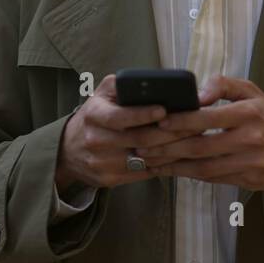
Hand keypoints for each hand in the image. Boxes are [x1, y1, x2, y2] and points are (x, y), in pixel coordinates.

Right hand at [56, 75, 193, 189]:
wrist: (68, 150)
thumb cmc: (95, 116)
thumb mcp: (102, 94)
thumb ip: (124, 85)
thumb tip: (156, 83)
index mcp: (94, 115)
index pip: (119, 117)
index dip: (143, 114)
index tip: (164, 109)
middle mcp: (96, 140)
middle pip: (139, 140)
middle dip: (170, 132)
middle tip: (195, 124)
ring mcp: (102, 163)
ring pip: (146, 158)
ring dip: (172, 150)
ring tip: (193, 139)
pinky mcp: (110, 179)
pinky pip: (143, 173)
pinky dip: (163, 164)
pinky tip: (178, 155)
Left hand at [139, 75, 263, 191]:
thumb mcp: (252, 92)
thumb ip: (223, 86)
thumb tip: (196, 95)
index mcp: (249, 113)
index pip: (208, 118)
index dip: (181, 121)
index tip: (158, 120)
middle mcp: (249, 139)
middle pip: (200, 146)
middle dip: (167, 146)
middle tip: (142, 145)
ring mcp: (249, 162)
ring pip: (203, 167)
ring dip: (173, 165)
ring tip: (150, 160)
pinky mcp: (247, 180)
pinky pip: (212, 178)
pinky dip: (188, 175)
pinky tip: (171, 170)